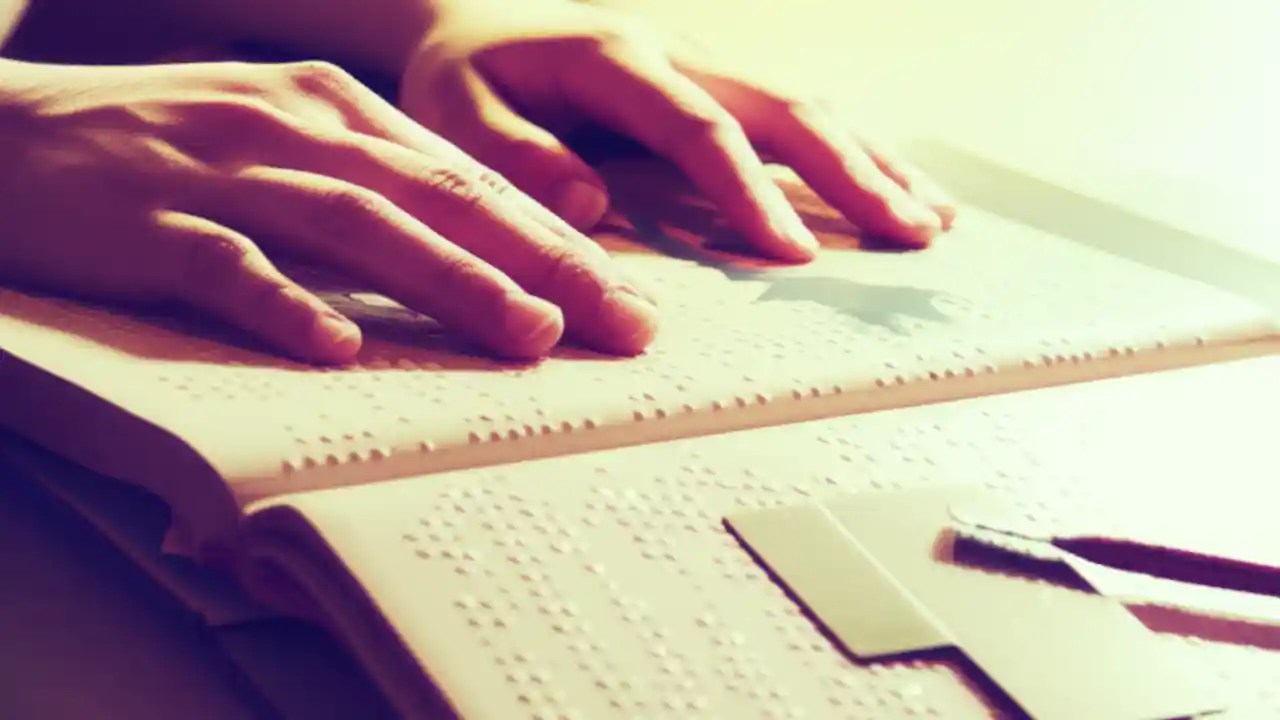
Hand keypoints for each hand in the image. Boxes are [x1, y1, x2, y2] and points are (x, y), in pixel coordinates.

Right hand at [0, 59, 657, 363]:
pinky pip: (225, 265)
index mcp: (338, 108)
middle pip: (440, 198)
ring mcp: (221, 171)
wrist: (9, 131)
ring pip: (356, 226)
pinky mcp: (147, 220)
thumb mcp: (285, 141)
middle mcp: (295, 127)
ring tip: (525, 334)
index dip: (557, 238)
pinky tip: (336, 348)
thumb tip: (481, 253)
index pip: (471, 178)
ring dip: (447, 281)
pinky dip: (283, 304)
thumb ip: (374, 185)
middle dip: (542, 262)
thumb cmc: (164, 148)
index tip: (627, 296)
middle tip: (620, 322)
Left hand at [399, 0, 956, 261]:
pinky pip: (795, 117)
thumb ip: (513, 157)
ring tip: (931, 218)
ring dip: (871, 162)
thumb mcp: (456, 112)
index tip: (792, 255)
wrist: (477, 21)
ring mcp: (706, 66)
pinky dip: (852, 153)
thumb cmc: (466, 76)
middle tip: (906, 236)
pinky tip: (892, 187)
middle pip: (782, 110)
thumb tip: (590, 206)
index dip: (748, 190)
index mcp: (616, 60)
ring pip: (806, 108)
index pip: (698, 128)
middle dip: (849, 175)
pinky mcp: (716, 86)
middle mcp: (678, 54)